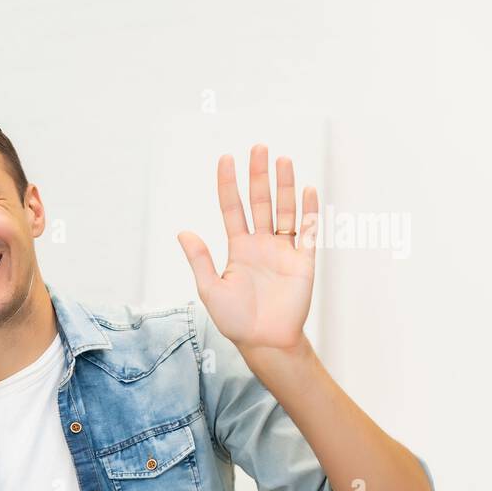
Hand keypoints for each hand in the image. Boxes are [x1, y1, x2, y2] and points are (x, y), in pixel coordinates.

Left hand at [177, 144, 318, 352]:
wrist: (264, 341)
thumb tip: (182, 232)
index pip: (232, 208)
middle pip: (259, 202)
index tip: (225, 159)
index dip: (228, 184)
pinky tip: (306, 190)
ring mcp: (283, 250)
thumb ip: (199, 260)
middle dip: (258, 175)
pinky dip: (308, 211)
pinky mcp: (303, 261)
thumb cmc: (235, 320)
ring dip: (284, 185)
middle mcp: (261, 244)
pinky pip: (308, 231)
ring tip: (282, 160)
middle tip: (258, 148)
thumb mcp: (210, 290)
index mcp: (238, 248)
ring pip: (284, 210)